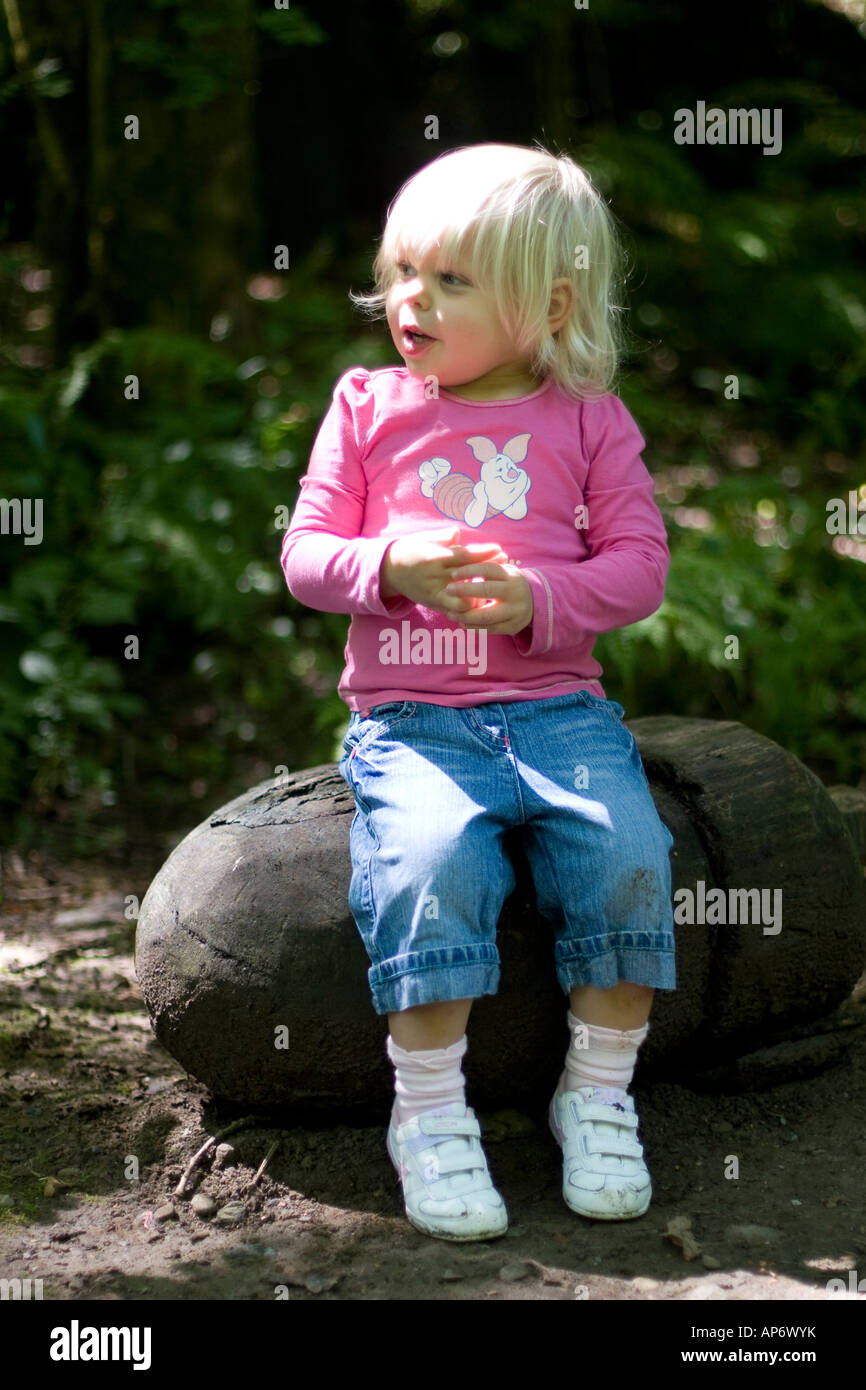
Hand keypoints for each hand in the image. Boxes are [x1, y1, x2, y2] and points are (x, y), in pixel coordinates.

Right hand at [381, 526, 509, 609]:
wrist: (390, 571)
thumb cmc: (410, 550)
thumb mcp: (422, 539)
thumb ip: (441, 538)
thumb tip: (457, 533)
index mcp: (432, 557)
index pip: (462, 555)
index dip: (481, 553)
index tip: (499, 548)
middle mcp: (433, 576)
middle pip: (466, 575)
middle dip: (487, 570)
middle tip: (506, 564)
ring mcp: (434, 592)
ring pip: (462, 597)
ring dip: (479, 593)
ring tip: (493, 583)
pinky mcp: (433, 604)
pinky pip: (454, 610)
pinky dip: (468, 606)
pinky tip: (481, 600)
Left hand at [444, 556, 533, 636]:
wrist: (535, 603)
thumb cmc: (509, 584)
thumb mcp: (503, 572)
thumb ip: (485, 566)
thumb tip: (459, 553)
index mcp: (511, 575)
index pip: (489, 570)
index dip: (470, 570)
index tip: (453, 573)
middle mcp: (515, 592)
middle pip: (487, 590)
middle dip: (465, 590)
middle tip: (448, 589)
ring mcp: (515, 611)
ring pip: (487, 615)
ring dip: (466, 615)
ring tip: (450, 613)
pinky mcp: (513, 626)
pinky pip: (490, 629)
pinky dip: (474, 627)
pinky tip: (462, 622)